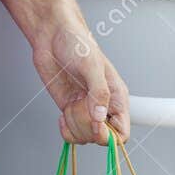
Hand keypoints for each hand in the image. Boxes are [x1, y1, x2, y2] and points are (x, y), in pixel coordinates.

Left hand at [31, 24, 130, 146]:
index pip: (122, 133)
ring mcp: (85, 109)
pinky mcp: (69, 108)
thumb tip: (100, 117)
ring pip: (85, 137)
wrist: (52, 35)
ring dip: (75, 126)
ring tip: (70, 105)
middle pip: (101, 139)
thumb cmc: (77, 43)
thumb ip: (99, 93)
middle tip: (79, 107)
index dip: (109, 136)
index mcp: (116, 97)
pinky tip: (61, 117)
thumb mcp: (91, 65)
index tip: (95, 125)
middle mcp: (102, 107)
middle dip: (87, 128)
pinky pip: (71, 133)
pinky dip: (65, 130)